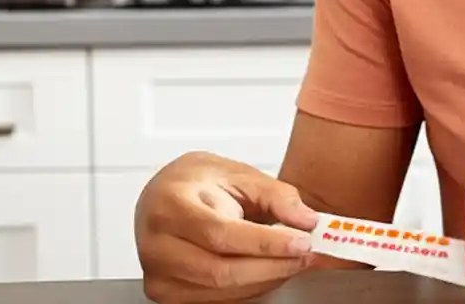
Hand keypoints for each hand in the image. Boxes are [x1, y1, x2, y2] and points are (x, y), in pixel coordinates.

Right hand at [136, 151, 320, 302]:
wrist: (164, 196)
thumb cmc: (199, 182)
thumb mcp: (239, 174)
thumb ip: (277, 195)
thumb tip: (307, 221)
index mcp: (172, 204)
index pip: (221, 233)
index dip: (265, 243)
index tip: (301, 241)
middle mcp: (157, 242)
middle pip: (221, 271)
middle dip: (272, 266)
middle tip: (305, 254)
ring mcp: (157, 272)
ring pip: (220, 290)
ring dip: (265, 280)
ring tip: (291, 260)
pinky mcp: (165, 292)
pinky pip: (215, 300)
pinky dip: (249, 289)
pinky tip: (267, 270)